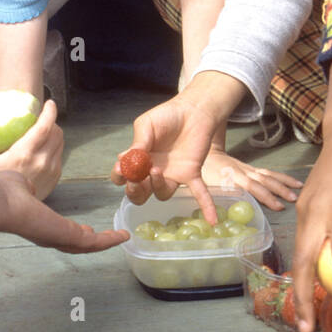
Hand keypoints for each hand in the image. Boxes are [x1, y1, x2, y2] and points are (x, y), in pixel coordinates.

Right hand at [0, 99, 63, 200]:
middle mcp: (42, 162)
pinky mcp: (56, 176)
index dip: (50, 112)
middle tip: (41, 119)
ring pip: (60, 143)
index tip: (49, 104)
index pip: (45, 127)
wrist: (4, 208)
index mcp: (24, 155)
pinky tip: (42, 148)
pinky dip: (53, 148)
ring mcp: (51, 170)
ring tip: (41, 132)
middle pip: (56, 133)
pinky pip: (59, 155)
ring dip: (54, 134)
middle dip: (52, 122)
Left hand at [0, 168, 129, 251]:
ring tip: (121, 237)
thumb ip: (26, 188)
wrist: (2, 204)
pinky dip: (111, 240)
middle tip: (107, 238)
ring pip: (88, 246)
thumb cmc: (5, 194)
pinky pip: (95, 243)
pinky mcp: (70, 237)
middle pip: (76, 245)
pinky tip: (124, 236)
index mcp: (39, 225)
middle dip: (92, 242)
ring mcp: (60, 239)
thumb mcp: (20, 186)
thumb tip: (29, 188)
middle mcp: (50, 236)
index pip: (61, 233)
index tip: (87, 230)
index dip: (74, 233)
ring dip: (106, 242)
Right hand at [114, 79, 230, 223]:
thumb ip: (139, 142)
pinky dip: (206, 206)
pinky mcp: (191, 174)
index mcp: (139, 161)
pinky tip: (212, 221)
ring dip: (157, 186)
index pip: (122, 177)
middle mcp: (153, 173)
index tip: (121, 167)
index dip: (119, 176)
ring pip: (162, 194)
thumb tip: (127, 158)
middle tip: (135, 179)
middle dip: (134, 190)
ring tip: (156, 170)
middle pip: (139, 193)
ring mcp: (172, 176)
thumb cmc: (168, 116)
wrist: (193, 110)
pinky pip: (198, 193)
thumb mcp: (147, 125)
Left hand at [200, 145, 301, 210]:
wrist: (207, 153)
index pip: (251, 188)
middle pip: (265, 181)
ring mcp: (249, 170)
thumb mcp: (202, 186)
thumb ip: (210, 202)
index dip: (265, 196)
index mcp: (231, 178)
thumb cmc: (202, 172)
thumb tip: (214, 221)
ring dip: (284, 182)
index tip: (278, 206)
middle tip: (294, 199)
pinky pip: (268, 172)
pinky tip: (291, 182)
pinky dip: (281, 177)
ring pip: (269, 175)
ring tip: (299, 188)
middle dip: (280, 190)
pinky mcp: (252, 169)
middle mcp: (243, 172)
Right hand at [289, 130, 331, 331]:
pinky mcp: (300, 207)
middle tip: (307, 328)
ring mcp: (304, 209)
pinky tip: (311, 282)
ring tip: (306, 314)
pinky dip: (302, 265)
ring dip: (298, 285)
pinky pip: (299, 241)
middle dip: (303, 297)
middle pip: (302, 262)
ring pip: (295, 255)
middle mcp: (317, 211)